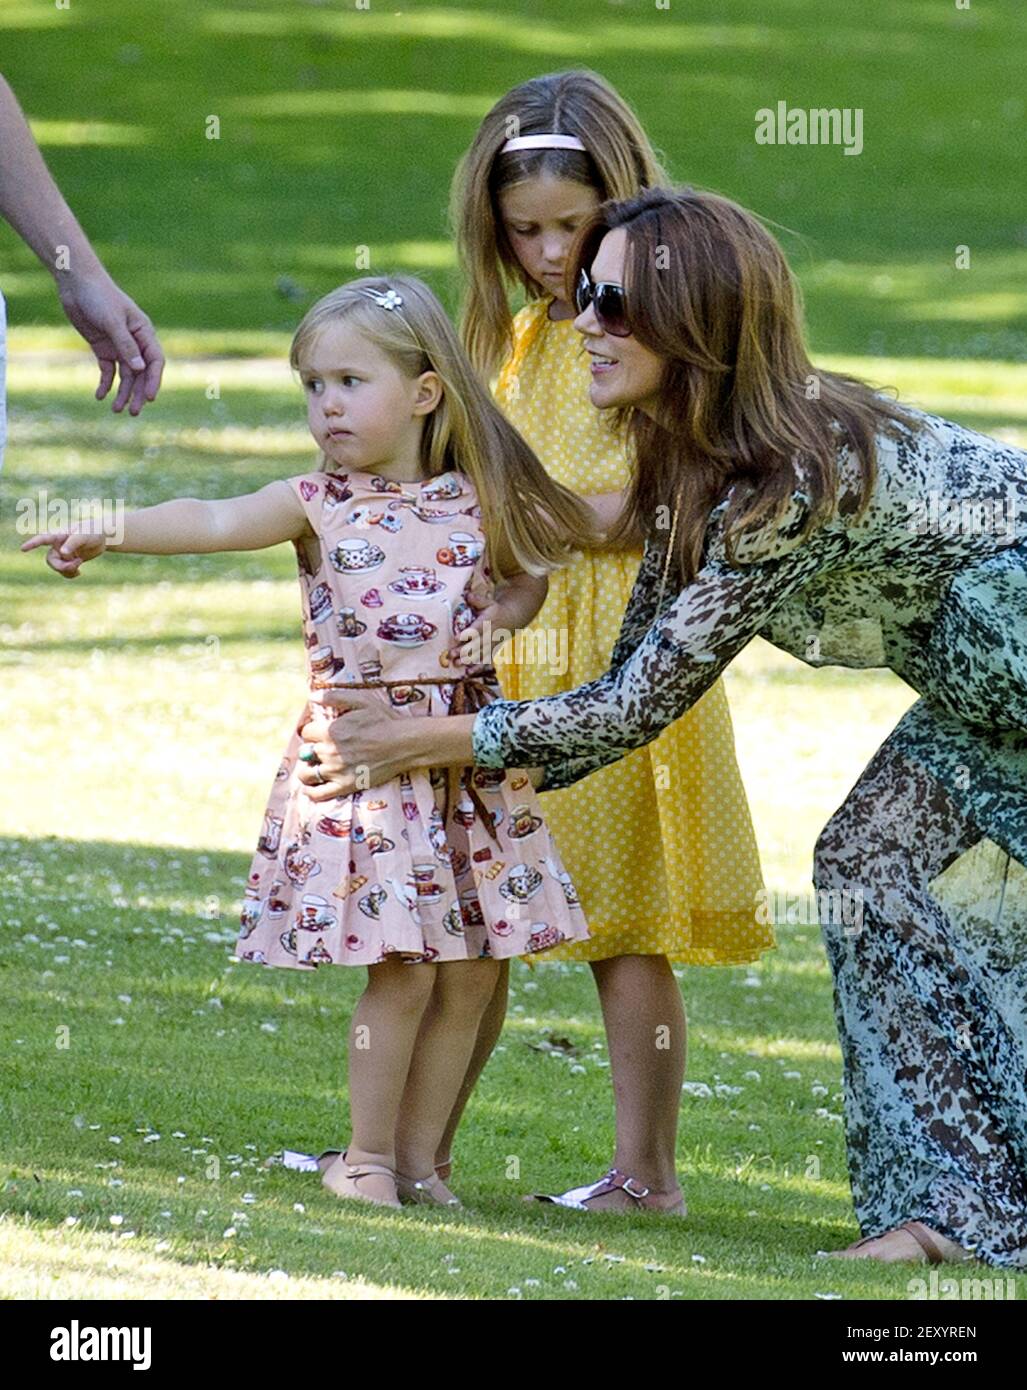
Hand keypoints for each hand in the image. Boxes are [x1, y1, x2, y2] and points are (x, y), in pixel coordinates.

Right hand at [20, 527, 106, 576]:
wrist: (103, 537)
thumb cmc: (92, 531)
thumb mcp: (83, 535)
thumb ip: (72, 543)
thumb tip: (62, 552)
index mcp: (59, 535)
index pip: (43, 539)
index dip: (32, 544)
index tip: (23, 549)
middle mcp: (58, 545)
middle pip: (50, 560)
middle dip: (61, 567)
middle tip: (76, 565)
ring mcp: (63, 553)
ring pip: (57, 567)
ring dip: (67, 571)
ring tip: (79, 569)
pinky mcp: (70, 560)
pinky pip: (65, 571)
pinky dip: (70, 574)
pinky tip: (79, 573)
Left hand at [55, 270, 164, 414]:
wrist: (76, 283)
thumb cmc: (99, 296)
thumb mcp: (112, 321)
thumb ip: (125, 345)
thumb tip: (139, 370)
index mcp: (144, 333)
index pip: (155, 362)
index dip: (154, 381)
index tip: (150, 398)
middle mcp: (135, 342)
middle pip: (141, 373)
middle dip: (138, 393)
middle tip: (134, 412)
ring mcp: (119, 346)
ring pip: (125, 376)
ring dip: (122, 393)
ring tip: (115, 410)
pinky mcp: (103, 348)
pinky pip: (108, 371)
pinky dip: (105, 383)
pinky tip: (100, 396)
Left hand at [296, 687, 417, 799]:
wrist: (404, 744)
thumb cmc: (384, 720)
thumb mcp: (360, 700)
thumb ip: (333, 696)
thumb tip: (311, 696)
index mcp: (330, 731)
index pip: (306, 732)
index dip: (313, 731)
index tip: (321, 732)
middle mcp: (329, 752)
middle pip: (305, 753)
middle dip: (311, 750)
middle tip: (321, 749)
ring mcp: (336, 771)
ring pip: (306, 774)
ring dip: (307, 770)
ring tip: (316, 767)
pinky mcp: (345, 786)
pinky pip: (317, 794)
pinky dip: (311, 791)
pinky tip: (314, 785)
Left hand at [447, 590, 507, 668]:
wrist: (512, 619)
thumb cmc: (495, 609)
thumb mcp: (489, 602)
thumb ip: (477, 600)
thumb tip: (467, 595)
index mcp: (488, 622)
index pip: (477, 629)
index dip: (468, 634)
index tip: (457, 638)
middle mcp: (490, 635)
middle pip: (476, 644)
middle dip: (463, 651)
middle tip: (450, 655)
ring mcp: (492, 644)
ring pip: (479, 654)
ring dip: (467, 660)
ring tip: (456, 664)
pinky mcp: (492, 651)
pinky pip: (485, 661)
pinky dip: (477, 668)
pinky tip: (468, 673)